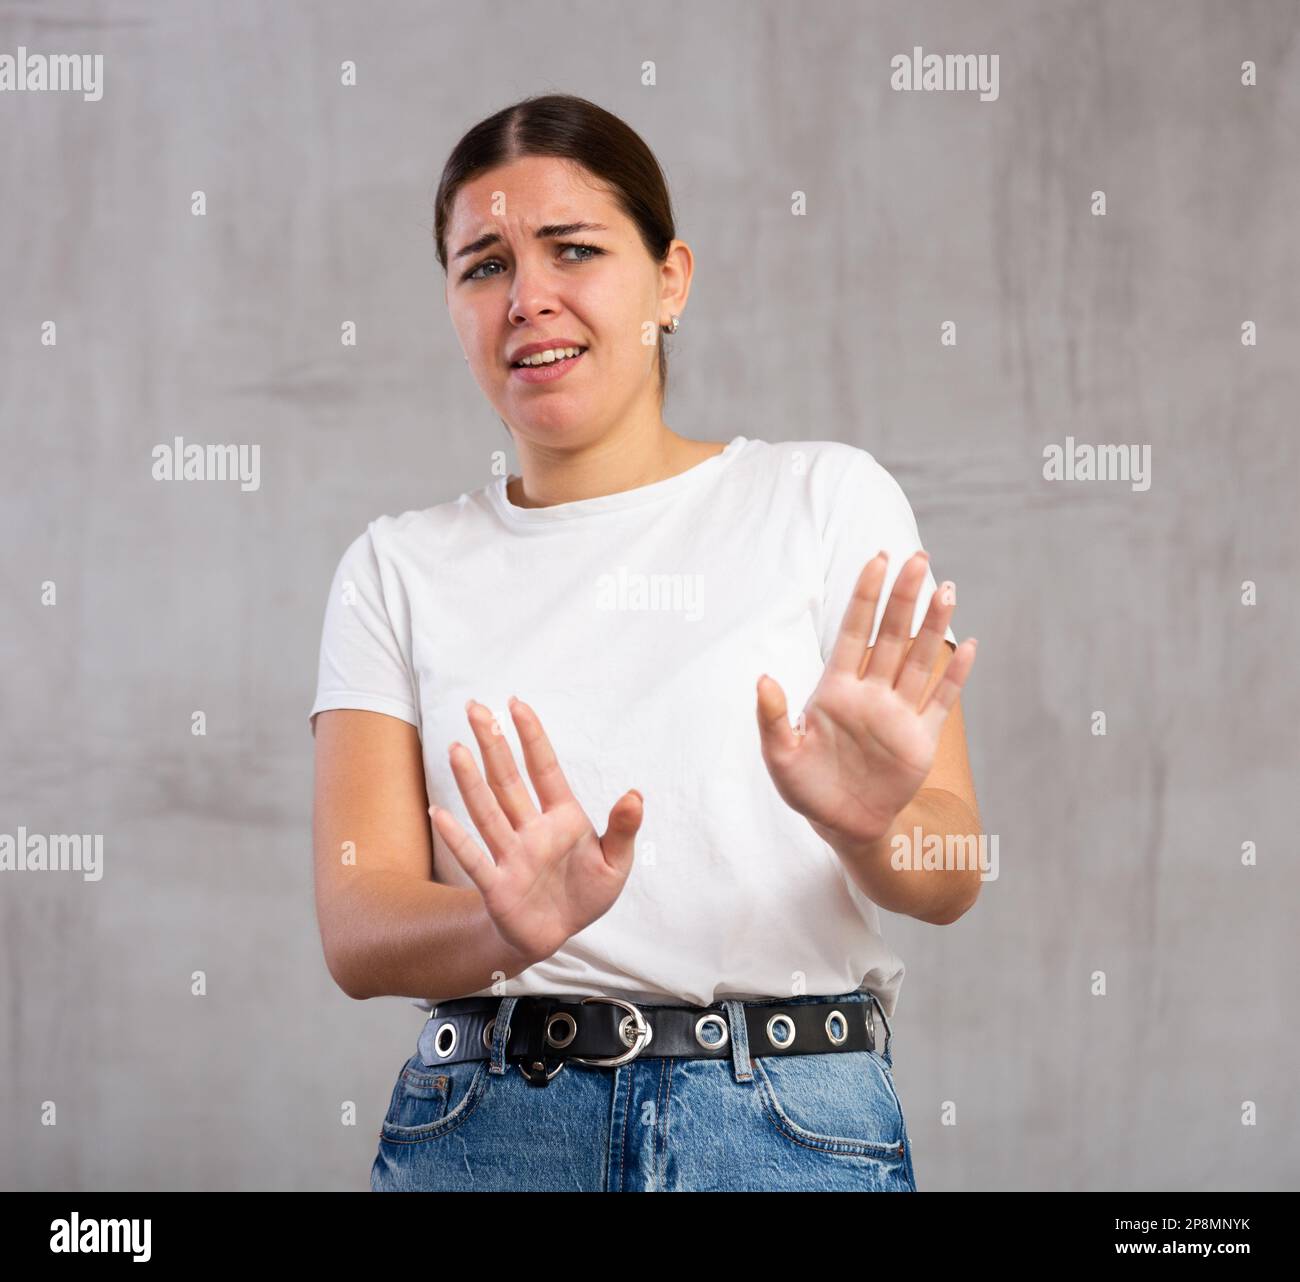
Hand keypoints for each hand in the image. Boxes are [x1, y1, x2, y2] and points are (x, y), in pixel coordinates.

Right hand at [430, 696, 642, 965]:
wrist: (558, 933)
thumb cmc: (586, 892)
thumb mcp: (615, 862)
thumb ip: (623, 828)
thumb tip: (636, 794)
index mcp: (562, 817)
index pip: (544, 768)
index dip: (531, 736)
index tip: (516, 703)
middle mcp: (531, 829)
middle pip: (508, 779)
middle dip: (493, 744)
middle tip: (475, 708)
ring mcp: (511, 854)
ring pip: (488, 811)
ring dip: (471, 781)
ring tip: (456, 748)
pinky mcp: (497, 885)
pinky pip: (475, 857)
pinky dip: (457, 837)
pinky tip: (439, 812)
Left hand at [755, 550, 975, 847]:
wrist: (842, 825)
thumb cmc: (806, 788)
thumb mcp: (780, 755)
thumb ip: (773, 717)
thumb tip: (763, 679)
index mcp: (835, 689)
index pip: (853, 632)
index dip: (864, 597)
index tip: (876, 560)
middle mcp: (871, 693)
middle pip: (892, 636)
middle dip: (904, 598)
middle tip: (919, 558)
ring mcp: (898, 714)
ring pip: (920, 660)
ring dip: (934, 626)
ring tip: (947, 589)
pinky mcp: (920, 740)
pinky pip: (942, 701)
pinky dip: (955, 675)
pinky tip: (968, 645)